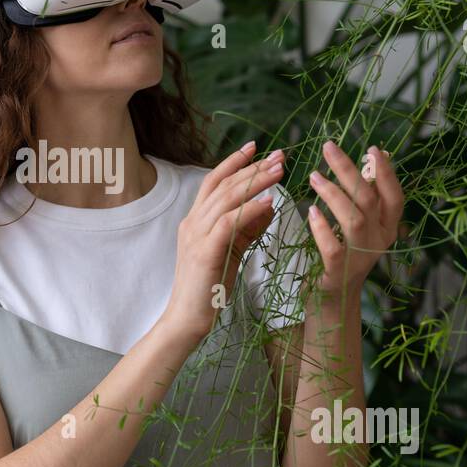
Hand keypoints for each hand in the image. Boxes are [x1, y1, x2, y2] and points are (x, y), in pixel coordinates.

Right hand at [159, 140, 284, 347]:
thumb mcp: (231, 251)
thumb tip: (268, 205)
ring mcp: (196, 236)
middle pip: (222, 185)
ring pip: (226, 199)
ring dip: (254, 182)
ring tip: (279, 171)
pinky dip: (249, 209)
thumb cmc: (209, 288)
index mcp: (195, 221)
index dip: (233, 162)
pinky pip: (228, 223)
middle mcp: (192, 223)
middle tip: (279, 156)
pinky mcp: (204, 252)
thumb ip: (247, 228)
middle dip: (251, 168)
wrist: (187, 319)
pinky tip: (268, 201)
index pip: (213, 182)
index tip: (256, 148)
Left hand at [305, 140, 405, 296]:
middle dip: (349, 171)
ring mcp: (360, 257)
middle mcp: (378, 241)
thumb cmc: (344, 252)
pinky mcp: (338, 271)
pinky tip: (311, 211)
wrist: (332, 298)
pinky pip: (333, 247)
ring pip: (353, 219)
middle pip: (369, 200)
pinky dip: (321, 227)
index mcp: (387, 227)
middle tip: (328, 148)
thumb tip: (374, 156)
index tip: (373, 148)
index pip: (395, 197)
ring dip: (333, 194)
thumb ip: (366, 197)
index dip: (387, 173)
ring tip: (314, 176)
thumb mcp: (360, 224)